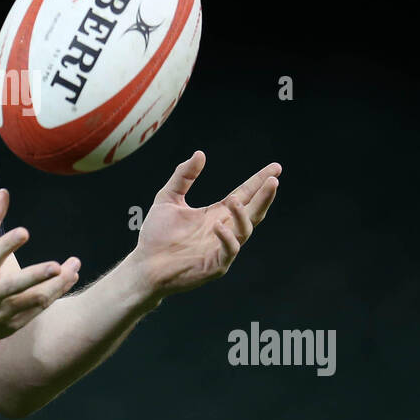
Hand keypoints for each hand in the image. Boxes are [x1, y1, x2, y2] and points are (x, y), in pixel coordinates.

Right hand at [0, 189, 80, 339]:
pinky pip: (38, 310)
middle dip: (35, 276)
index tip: (24, 231)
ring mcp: (0, 312)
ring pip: (32, 300)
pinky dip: (55, 294)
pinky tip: (69, 279)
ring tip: (74, 268)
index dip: (7, 244)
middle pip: (13, 286)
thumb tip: (5, 192)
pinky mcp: (11, 325)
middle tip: (56, 266)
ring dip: (56, 285)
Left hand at [127, 151, 279, 297]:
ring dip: (243, 215)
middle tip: (273, 180)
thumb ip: (183, 177)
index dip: (259, 182)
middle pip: (253, 212)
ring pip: (245, 230)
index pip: (244, 195)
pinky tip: (219, 225)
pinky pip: (228, 251)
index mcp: (216, 214)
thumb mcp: (168, 198)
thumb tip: (200, 153)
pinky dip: (227, 238)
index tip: (275, 167)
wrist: (144, 265)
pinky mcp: (215, 265)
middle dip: (264, 196)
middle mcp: (224, 230)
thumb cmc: (157, 235)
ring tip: (234, 199)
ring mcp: (221, 248)